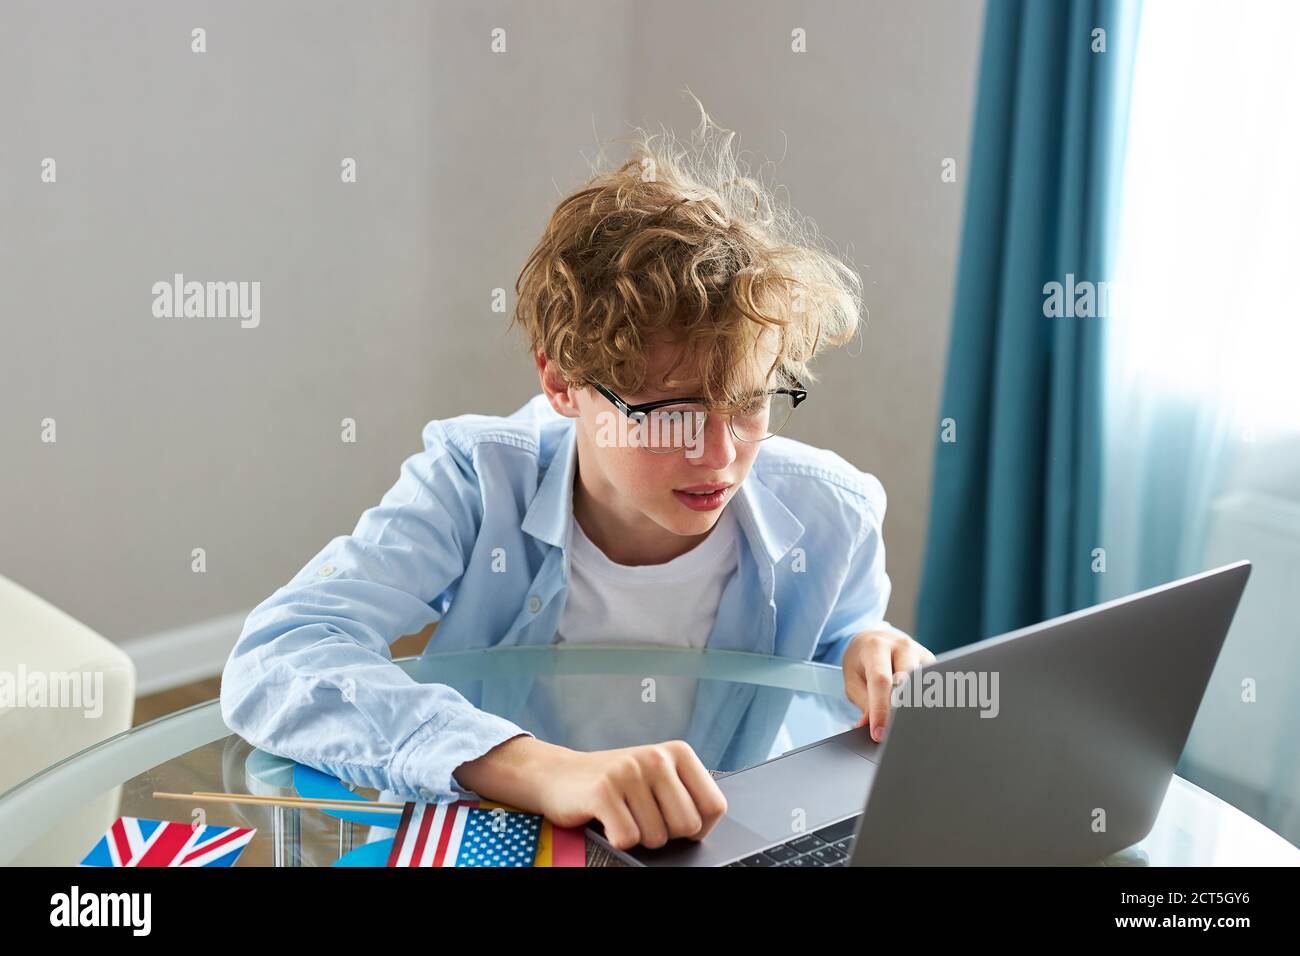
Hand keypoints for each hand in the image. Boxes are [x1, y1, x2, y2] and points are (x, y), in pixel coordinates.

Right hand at [454, 736, 727, 851]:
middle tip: (640, 816)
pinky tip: (605, 820)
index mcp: (677, 752)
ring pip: (656, 838)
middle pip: (688, 826)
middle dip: (666, 834)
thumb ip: (683, 797)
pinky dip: (616, 839)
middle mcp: (656, 757)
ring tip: (621, 814)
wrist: (558, 774)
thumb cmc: (615, 784)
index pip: (715, 806)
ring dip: (638, 837)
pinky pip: (627, 839)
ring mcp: (629, 772)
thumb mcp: (656, 779)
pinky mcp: (603, 791)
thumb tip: (702, 832)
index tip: (675, 821)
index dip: (700, 827)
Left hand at [842, 628, 935, 742]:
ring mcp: (921, 653)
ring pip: (925, 684)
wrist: (873, 640)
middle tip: (895, 733)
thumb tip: (873, 728)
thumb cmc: (861, 663)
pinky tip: (919, 716)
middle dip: (903, 709)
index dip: (881, 710)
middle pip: (909, 680)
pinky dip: (926, 703)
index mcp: (876, 647)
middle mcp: (902, 646)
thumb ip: (864, 703)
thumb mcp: (853, 682)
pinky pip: (933, 686)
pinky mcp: (934, 664)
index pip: (881, 681)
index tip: (879, 734)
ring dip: (916, 707)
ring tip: (907, 726)